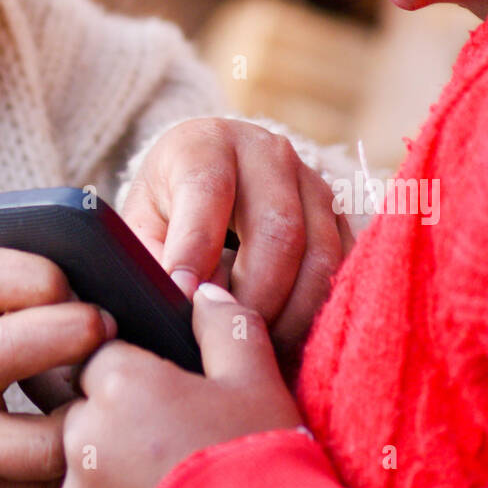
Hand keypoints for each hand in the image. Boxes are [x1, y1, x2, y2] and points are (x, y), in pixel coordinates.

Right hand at [0, 248, 114, 487]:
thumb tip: (87, 282)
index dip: (36, 273)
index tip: (68, 282)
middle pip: (8, 351)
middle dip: (72, 333)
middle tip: (106, 327)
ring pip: (39, 443)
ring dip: (89, 418)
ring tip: (111, 397)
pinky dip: (80, 465)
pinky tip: (93, 443)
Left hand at [60, 283, 303, 487]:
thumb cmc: (260, 466)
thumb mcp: (257, 381)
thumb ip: (226, 326)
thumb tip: (204, 294)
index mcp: (120, 384)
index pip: (103, 356)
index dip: (137, 372)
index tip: (166, 394)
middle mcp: (84, 437)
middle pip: (89, 413)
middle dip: (123, 423)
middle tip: (177, 444)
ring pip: (86, 470)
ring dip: (116, 474)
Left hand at [121, 118, 353, 367]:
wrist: (210, 171)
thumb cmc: (169, 202)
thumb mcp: (144, 219)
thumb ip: (154, 255)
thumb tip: (184, 298)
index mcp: (206, 145)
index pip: (208, 191)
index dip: (198, 247)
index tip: (186, 297)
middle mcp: (266, 153)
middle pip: (278, 228)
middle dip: (256, 294)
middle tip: (231, 335)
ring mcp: (310, 180)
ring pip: (320, 253)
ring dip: (293, 311)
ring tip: (260, 343)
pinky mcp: (338, 212)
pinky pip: (343, 266)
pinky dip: (319, 308)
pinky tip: (289, 335)